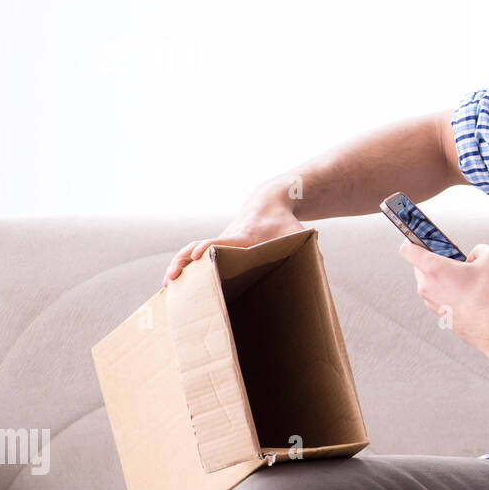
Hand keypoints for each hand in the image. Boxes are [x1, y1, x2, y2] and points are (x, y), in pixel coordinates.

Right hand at [163, 193, 304, 285]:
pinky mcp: (216, 246)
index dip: (209, 250)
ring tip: (167, 286)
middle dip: (183, 263)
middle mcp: (225, 239)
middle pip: (197, 248)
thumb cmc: (286, 224)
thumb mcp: (298, 236)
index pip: (221, 243)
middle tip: (171, 279)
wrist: (270, 202)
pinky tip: (175, 284)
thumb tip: (321, 275)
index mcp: (243, 238)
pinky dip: (183, 266)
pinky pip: (194, 255)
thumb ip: (309, 253)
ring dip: (178, 266)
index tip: (198, 258)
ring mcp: (218, 242)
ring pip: (190, 252)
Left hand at [397, 240, 488, 358]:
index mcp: (434, 269)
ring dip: (442, 277)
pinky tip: (467, 293)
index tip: (421, 238)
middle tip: (455, 260)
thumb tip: (473, 256)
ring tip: (465, 279)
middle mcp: (427, 286)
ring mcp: (431, 302)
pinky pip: (438, 296)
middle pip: (419, 265)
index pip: (407, 250)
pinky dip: (448, 292)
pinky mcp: (439, 314)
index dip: (411, 239)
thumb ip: (479, 249)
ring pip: (429, 282)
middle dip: (435, 259)